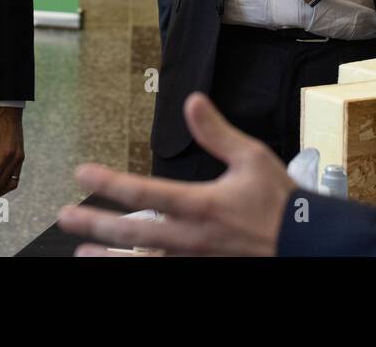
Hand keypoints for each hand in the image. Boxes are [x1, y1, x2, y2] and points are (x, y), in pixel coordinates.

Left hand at [57, 93, 293, 255]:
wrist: (310, 246)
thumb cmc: (282, 203)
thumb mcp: (252, 158)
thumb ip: (216, 132)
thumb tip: (192, 102)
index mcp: (202, 205)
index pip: (145, 193)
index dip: (110, 182)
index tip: (83, 172)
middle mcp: (192, 238)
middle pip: (133, 233)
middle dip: (96, 224)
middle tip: (66, 217)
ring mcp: (196, 261)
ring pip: (143, 262)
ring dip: (111, 258)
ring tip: (83, 253)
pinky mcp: (204, 272)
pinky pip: (162, 273)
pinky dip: (138, 268)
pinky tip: (120, 263)